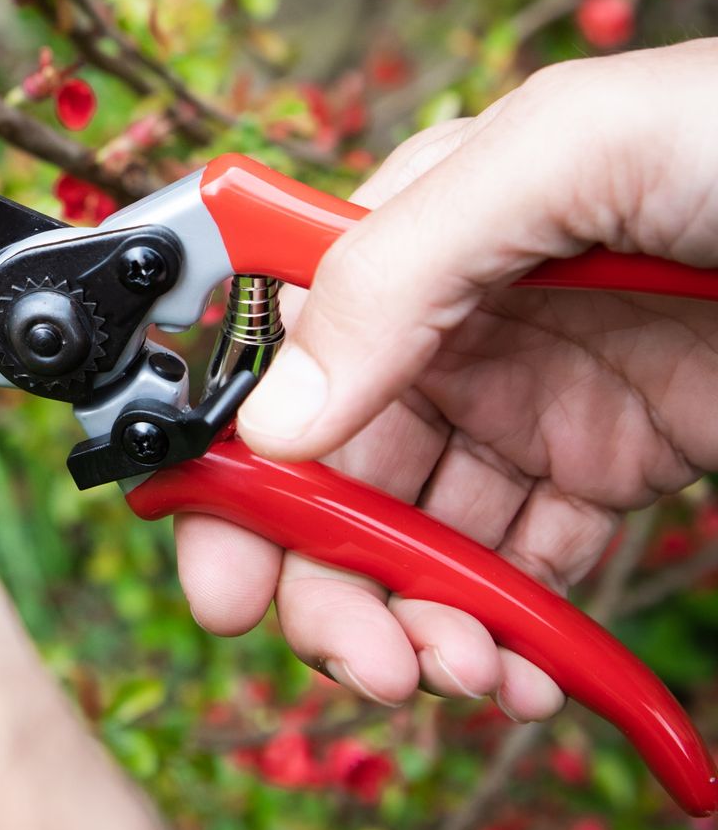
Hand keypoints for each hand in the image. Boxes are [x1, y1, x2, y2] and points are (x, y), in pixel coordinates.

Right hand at [176, 42, 717, 717]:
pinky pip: (519, 565)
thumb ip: (402, 267)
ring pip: (416, 532)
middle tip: (354, 658)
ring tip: (453, 676)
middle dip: (322, 572)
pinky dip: (502, 631)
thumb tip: (280, 417)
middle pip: (330, 465)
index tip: (222, 564)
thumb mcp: (568, 153)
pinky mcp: (607, 462)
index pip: (275, 353)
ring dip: (413, 619)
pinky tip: (513, 671)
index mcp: (413, 229)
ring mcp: (526, 396)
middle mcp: (450, 319)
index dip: (229, 464)